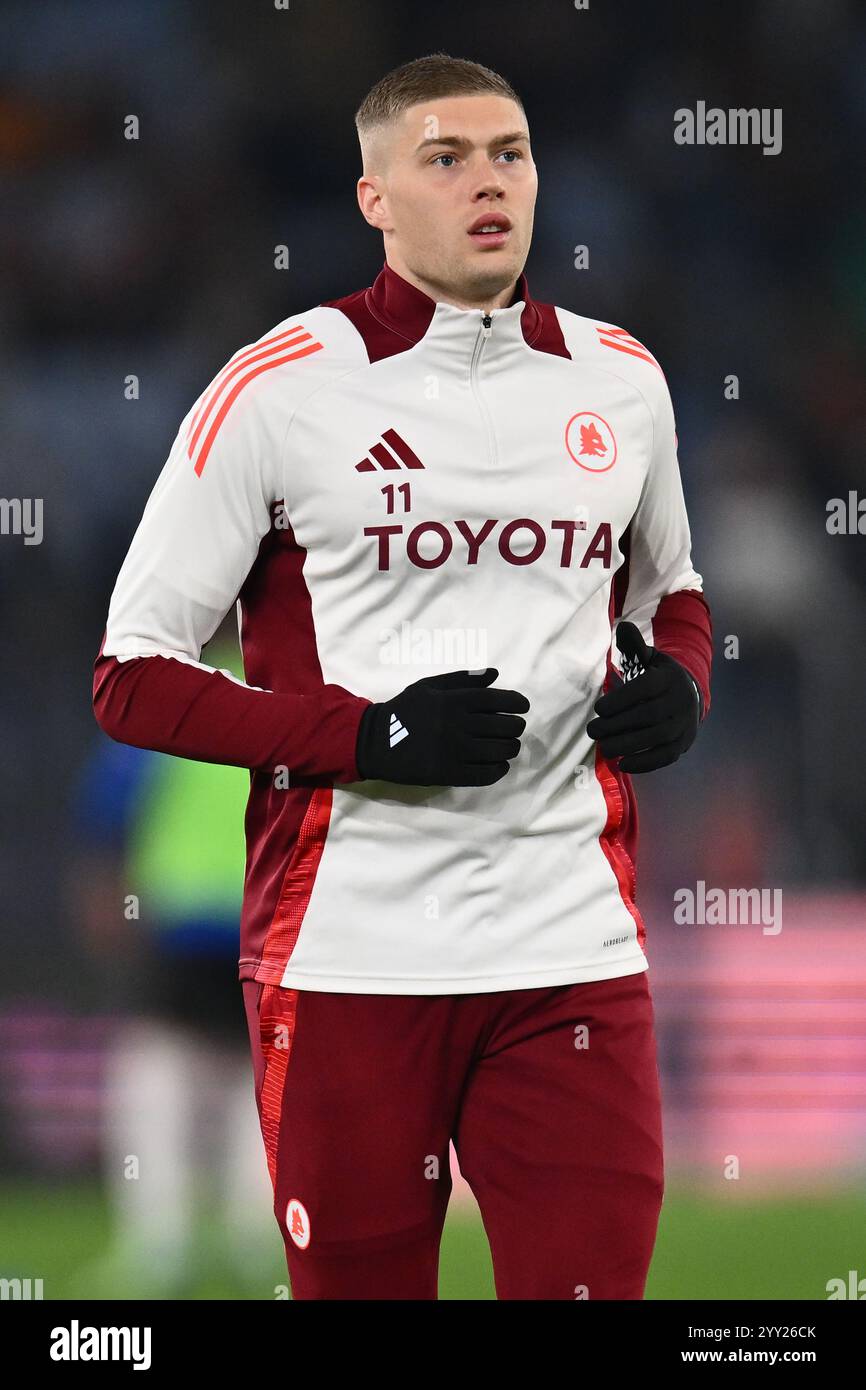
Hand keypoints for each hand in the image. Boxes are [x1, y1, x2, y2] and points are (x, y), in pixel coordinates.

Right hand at [355, 668, 529, 786]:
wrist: (377, 741)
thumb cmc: (405, 709)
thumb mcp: (429, 686)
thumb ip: (462, 679)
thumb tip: (494, 674)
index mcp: (454, 700)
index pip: (499, 700)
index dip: (517, 703)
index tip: (523, 707)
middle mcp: (457, 725)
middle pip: (505, 727)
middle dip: (516, 727)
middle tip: (514, 728)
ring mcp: (454, 751)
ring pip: (500, 751)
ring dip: (510, 748)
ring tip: (508, 746)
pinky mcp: (449, 773)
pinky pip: (485, 774)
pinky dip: (499, 770)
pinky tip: (499, 765)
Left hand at [586, 621, 701, 772]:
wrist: (691, 696)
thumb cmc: (659, 676)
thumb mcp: (649, 658)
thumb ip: (634, 645)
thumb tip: (623, 627)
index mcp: (669, 678)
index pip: (644, 689)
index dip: (619, 700)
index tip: (598, 709)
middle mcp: (680, 701)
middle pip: (647, 716)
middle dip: (616, 725)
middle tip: (592, 730)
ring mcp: (684, 724)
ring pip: (655, 737)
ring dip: (626, 745)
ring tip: (603, 747)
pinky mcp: (683, 744)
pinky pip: (665, 757)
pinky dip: (644, 763)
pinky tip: (623, 764)